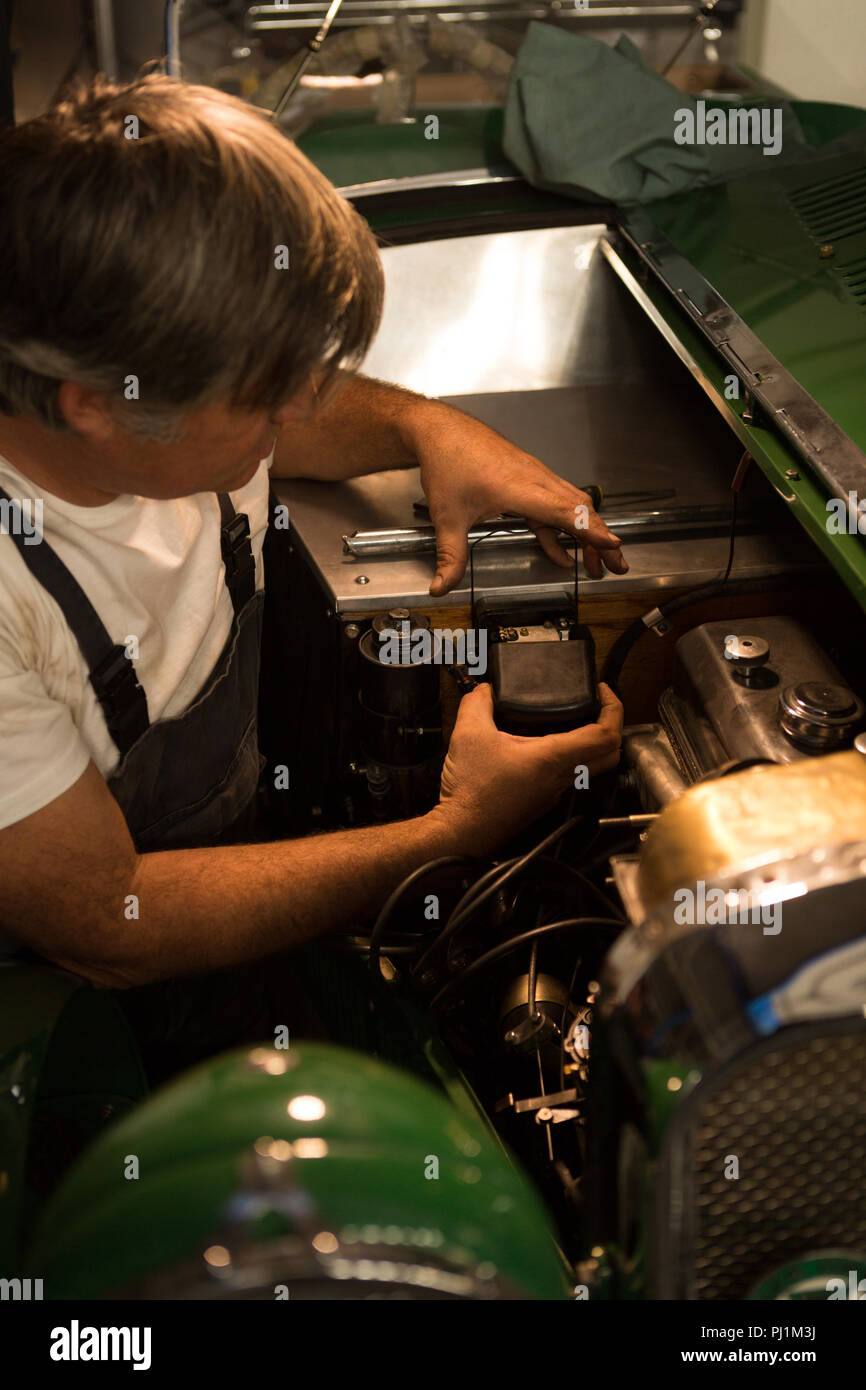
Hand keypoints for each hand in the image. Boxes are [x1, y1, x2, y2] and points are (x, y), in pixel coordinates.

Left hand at [413, 405, 628, 593]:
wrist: (441, 429)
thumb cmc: (448, 461)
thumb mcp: (446, 517)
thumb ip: (450, 556)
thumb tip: (442, 587)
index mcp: (517, 487)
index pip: (564, 511)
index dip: (590, 530)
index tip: (613, 545)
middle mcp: (534, 478)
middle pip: (579, 510)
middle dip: (601, 541)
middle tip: (616, 567)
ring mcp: (535, 476)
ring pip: (571, 505)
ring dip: (587, 534)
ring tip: (595, 564)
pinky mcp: (530, 478)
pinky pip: (555, 504)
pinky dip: (564, 527)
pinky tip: (561, 552)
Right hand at [431, 682, 623, 855]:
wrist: (462, 832)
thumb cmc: (471, 792)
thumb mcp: (469, 734)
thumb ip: (477, 704)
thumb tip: (483, 690)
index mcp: (552, 758)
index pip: (605, 735)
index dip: (613, 707)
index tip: (602, 692)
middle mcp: (560, 778)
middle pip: (610, 755)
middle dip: (612, 725)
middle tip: (597, 706)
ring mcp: (553, 792)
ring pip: (591, 767)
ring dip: (592, 743)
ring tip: (574, 721)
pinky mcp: (542, 800)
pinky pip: (568, 776)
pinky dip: (569, 757)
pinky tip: (545, 745)